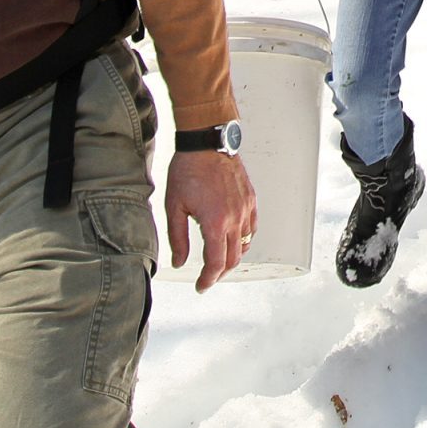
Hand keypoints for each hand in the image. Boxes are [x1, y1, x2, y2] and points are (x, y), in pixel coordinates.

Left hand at [164, 148, 258, 291]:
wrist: (206, 142)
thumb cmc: (189, 169)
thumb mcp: (174, 206)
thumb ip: (177, 238)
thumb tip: (178, 261)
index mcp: (215, 222)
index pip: (216, 263)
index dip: (208, 279)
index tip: (201, 285)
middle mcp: (235, 217)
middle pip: (233, 259)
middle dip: (220, 273)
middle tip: (208, 277)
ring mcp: (245, 208)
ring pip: (245, 244)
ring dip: (233, 257)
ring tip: (220, 260)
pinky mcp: (250, 198)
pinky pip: (252, 227)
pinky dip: (244, 239)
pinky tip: (234, 238)